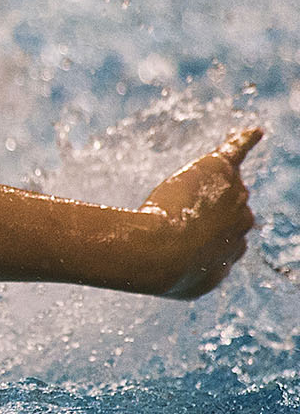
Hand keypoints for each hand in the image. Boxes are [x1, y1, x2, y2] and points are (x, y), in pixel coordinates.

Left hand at [139, 127, 261, 298]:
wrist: (159, 251)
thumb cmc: (160, 267)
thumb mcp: (175, 281)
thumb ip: (184, 274)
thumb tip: (179, 273)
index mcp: (233, 250)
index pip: (218, 238)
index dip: (188, 238)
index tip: (170, 244)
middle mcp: (242, 223)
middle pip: (219, 211)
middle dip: (194, 215)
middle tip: (170, 224)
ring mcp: (234, 195)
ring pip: (216, 189)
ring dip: (194, 192)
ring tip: (174, 204)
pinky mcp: (221, 171)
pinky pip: (237, 152)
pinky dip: (244, 141)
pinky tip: (253, 133)